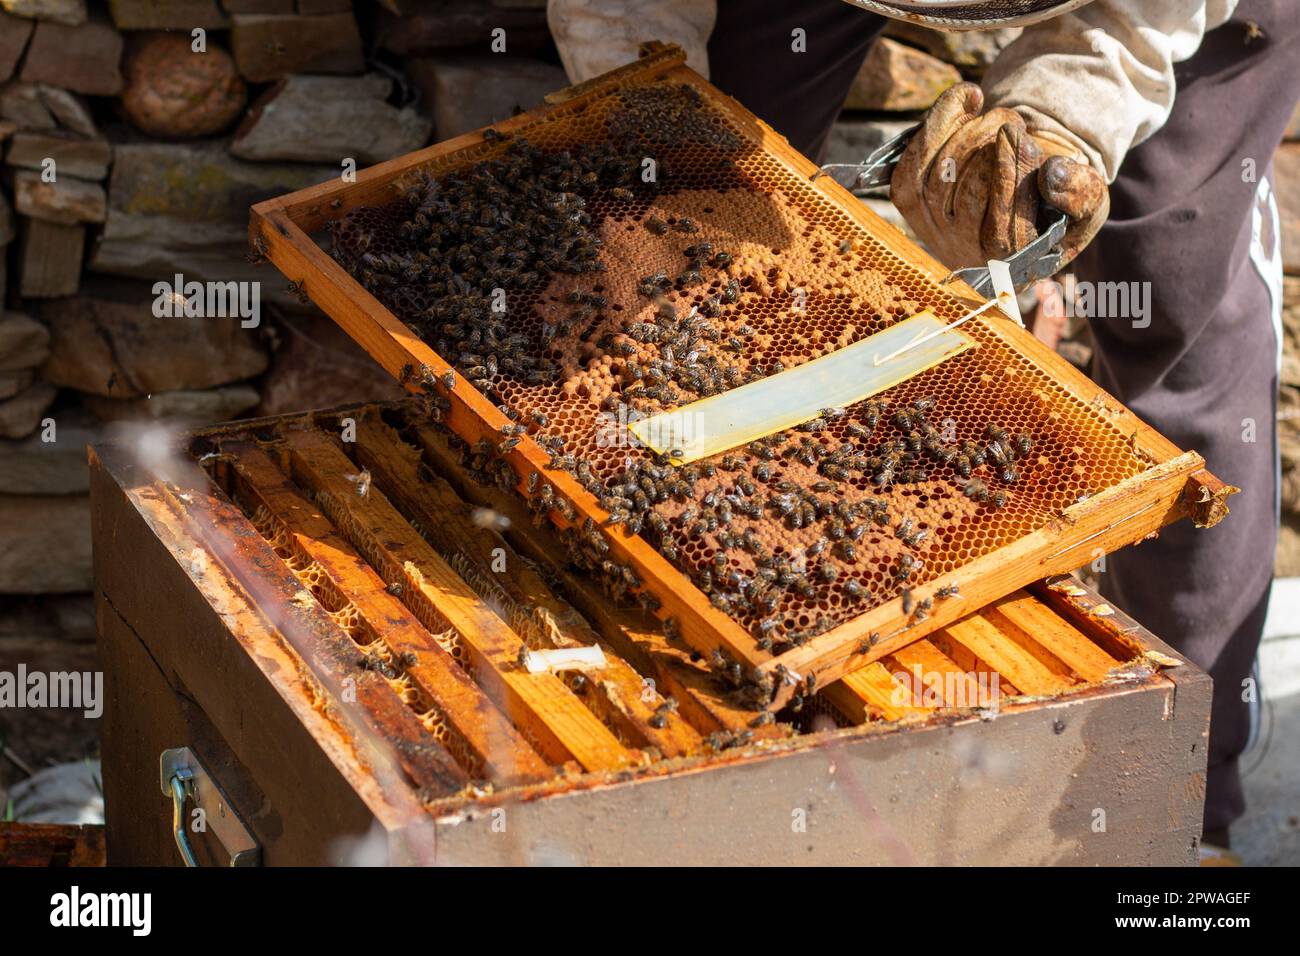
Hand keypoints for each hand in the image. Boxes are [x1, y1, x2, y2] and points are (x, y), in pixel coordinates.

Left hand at [892, 82, 1108, 271]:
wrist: (1015, 196)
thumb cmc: (1056, 203)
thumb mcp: (1087, 204)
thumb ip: (1081, 193)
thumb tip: (1051, 173)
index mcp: (1010, 263)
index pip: (1004, 225)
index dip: (1011, 171)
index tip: (1017, 133)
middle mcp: (965, 252)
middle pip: (971, 191)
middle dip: (992, 144)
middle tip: (1014, 125)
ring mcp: (931, 228)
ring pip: (942, 171)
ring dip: (973, 130)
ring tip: (999, 120)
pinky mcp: (909, 200)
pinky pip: (914, 156)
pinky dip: (941, 119)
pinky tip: (968, 101)